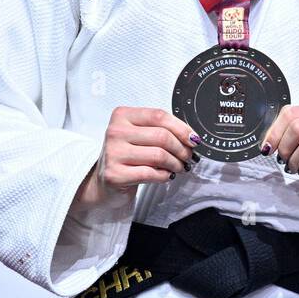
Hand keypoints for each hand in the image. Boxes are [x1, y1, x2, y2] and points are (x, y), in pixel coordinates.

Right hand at [76, 107, 199, 206]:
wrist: (105, 181)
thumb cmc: (128, 156)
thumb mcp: (139, 135)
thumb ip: (160, 130)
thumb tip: (192, 137)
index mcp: (122, 115)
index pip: (158, 116)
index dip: (181, 128)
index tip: (193, 139)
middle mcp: (115, 132)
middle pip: (161, 136)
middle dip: (182, 149)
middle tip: (188, 157)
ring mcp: (113, 153)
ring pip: (159, 155)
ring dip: (176, 163)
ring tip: (179, 167)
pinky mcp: (115, 175)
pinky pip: (150, 173)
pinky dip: (164, 175)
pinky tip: (166, 175)